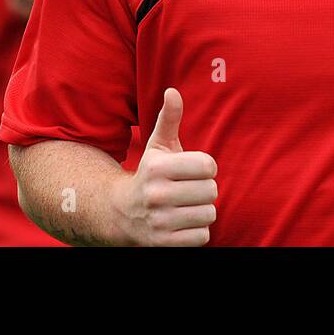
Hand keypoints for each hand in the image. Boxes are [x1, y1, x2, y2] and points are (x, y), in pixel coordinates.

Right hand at [112, 88, 217, 245]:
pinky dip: (197, 231)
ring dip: (202, 211)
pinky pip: (203, 236)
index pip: (208, 165)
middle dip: (204, 190)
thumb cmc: (150, 174)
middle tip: (188, 189)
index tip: (192, 169)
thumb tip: (172, 91)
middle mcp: (156, 194)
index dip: (205, 167)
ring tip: (185, 206)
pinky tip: (182, 223)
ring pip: (209, 214)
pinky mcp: (164, 243)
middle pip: (212, 190)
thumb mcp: (156, 146)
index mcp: (157, 167)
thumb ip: (168, 119)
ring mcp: (160, 221)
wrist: (122, 214)